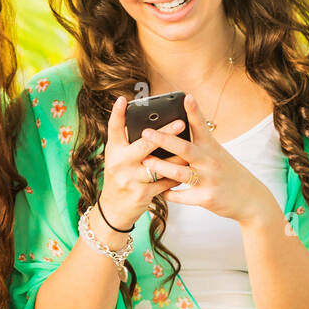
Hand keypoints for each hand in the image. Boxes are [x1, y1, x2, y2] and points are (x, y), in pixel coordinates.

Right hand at [99, 95, 181, 230]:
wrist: (114, 209)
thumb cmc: (120, 176)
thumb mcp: (117, 157)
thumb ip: (128, 140)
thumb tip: (146, 120)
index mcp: (114, 151)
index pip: (113, 129)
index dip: (117, 113)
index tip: (123, 99)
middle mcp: (120, 164)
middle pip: (144, 145)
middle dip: (164, 134)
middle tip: (181, 122)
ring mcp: (131, 180)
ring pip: (160, 165)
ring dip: (179, 156)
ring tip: (194, 147)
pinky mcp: (143, 194)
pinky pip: (166, 182)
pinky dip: (178, 175)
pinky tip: (189, 168)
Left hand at [138, 94, 275, 224]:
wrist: (251, 199)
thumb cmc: (228, 172)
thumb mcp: (218, 154)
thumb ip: (199, 143)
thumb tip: (177, 127)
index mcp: (212, 147)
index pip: (202, 126)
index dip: (194, 111)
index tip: (186, 96)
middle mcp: (210, 161)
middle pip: (185, 148)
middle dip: (164, 140)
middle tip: (146, 132)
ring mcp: (208, 179)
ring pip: (179, 173)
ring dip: (160, 167)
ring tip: (144, 161)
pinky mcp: (205, 197)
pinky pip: (181, 196)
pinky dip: (168, 193)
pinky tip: (158, 190)